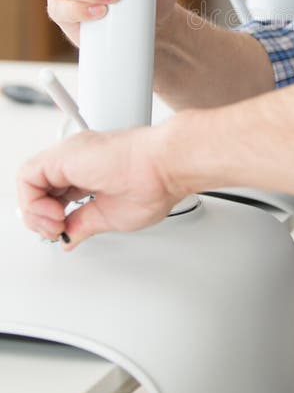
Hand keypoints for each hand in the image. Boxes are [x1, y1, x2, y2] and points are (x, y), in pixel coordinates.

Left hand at [16, 124, 182, 248]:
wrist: (166, 167)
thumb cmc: (153, 185)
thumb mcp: (108, 216)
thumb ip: (82, 224)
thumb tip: (68, 236)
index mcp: (89, 172)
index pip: (53, 193)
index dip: (50, 216)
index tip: (62, 232)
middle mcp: (77, 160)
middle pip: (38, 187)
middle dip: (39, 216)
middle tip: (56, 231)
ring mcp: (70, 155)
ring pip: (28, 182)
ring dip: (35, 211)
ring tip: (56, 224)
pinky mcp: (64, 156)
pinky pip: (27, 177)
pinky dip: (33, 202)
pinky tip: (55, 214)